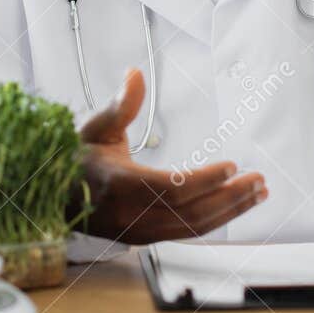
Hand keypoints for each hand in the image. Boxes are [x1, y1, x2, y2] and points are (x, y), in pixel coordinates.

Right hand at [76, 68, 266, 243]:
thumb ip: (121, 104)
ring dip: (229, 211)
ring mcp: (139, 232)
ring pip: (193, 227)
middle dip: (229, 197)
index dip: (204, 180)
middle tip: (259, 181)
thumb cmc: (78, 157)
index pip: (171, 189)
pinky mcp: (147, 239)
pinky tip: (234, 205)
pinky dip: (214, 219)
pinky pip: (187, 232)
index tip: (230, 165)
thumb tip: (135, 73)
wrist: (55, 196)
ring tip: (257, 194)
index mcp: (119, 186)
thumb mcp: (96, 127)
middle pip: (190, 213)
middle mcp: (131, 216)